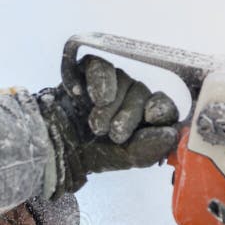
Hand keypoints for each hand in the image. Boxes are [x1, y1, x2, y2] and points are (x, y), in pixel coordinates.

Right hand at [36, 55, 178, 195]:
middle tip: (113, 134)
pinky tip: (91, 98)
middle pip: (144, 94)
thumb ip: (149, 148)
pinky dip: (100, 82)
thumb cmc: (90, 153)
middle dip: (130, 116)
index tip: (152, 116)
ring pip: (125, 82)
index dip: (161, 110)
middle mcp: (132, 97)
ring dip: (111, 107)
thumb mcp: (123, 158)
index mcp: (144, 119)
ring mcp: (113, 82)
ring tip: (95, 126)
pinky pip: (103, 67)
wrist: (52, 146)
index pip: (164, 108)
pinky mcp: (90, 69)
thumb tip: (171, 134)